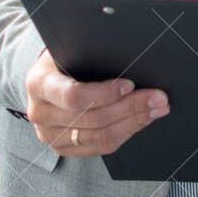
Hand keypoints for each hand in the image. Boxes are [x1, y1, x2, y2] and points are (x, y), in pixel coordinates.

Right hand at [24, 49, 168, 156]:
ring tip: (156, 109)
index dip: (105, 93)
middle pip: (92, 118)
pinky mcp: (63, 148)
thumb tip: (130, 50)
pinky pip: (100, 146)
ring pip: (100, 136)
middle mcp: (40, 113)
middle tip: (158, 98)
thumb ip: (92, 50)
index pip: (73, 95)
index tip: (130, 84)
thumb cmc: (64, 59)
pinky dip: (125, 133)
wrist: (46, 78)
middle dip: (131, 107)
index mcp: (39, 83)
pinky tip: (141, 120)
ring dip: (134, 122)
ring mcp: (50, 135)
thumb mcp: (70, 48)